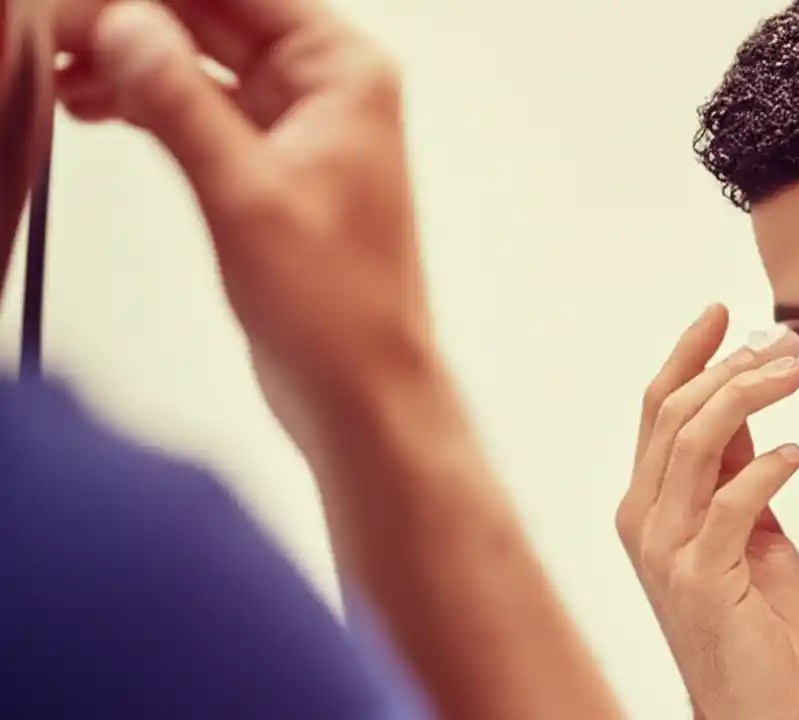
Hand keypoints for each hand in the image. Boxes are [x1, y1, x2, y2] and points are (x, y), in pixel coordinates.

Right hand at [52, 0, 429, 455]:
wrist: (359, 388)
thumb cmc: (338, 307)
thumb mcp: (243, 193)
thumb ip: (180, 101)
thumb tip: (123, 24)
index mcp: (341, 71)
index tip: (87, 4)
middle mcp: (324, 87)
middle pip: (209, 14)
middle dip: (127, 18)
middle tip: (53, 33)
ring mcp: (295, 124)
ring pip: (194, 59)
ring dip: (126, 59)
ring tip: (56, 72)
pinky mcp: (266, 164)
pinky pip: (195, 106)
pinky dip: (144, 101)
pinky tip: (90, 104)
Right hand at [616, 304, 798, 719]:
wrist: (754, 708)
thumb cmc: (754, 621)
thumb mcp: (746, 530)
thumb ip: (736, 472)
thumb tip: (748, 402)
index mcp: (646, 504)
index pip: (656, 411)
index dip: (687, 356)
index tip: (722, 313)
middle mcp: (643, 521)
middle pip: (673, 416)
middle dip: (727, 367)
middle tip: (781, 343)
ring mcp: (667, 552)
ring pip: (694, 444)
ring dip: (745, 398)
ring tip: (792, 375)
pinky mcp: (702, 580)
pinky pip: (733, 502)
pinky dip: (766, 469)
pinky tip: (796, 454)